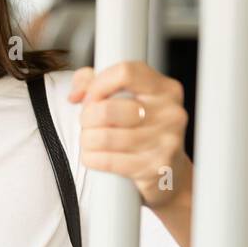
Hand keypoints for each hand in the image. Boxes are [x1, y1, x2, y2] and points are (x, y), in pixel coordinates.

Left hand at [69, 61, 192, 210]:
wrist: (170, 173)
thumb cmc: (143, 131)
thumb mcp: (126, 98)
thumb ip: (96, 82)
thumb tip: (77, 92)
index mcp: (165, 89)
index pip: (124, 73)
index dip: (98, 85)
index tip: (91, 97)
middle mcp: (170, 113)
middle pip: (107, 109)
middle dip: (86, 118)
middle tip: (88, 123)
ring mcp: (166, 141)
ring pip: (103, 137)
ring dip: (87, 140)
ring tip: (91, 140)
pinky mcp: (155, 167)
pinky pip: (106, 161)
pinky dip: (91, 158)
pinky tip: (95, 156)